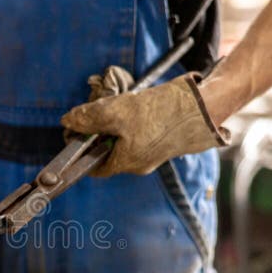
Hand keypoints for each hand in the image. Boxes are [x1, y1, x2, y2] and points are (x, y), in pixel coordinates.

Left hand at [61, 73, 229, 176]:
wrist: (203, 107)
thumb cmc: (159, 114)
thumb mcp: (115, 113)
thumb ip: (88, 119)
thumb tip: (68, 121)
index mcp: (126, 163)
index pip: (94, 167)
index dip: (81, 151)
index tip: (75, 132)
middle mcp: (140, 164)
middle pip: (108, 152)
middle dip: (99, 133)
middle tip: (97, 112)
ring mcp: (154, 153)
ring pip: (124, 141)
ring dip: (116, 124)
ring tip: (119, 106)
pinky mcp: (165, 140)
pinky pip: (140, 133)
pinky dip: (133, 121)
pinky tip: (137, 105)